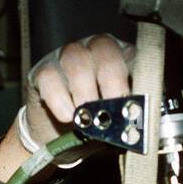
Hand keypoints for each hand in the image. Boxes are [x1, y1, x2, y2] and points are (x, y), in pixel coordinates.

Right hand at [28, 33, 134, 157]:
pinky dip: (58, 98)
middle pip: (104, 47)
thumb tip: (138, 119)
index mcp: (124, 56)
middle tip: (112, 109)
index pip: (135, 52)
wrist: (61, 136)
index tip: (137, 99)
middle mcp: (96, 49)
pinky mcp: (43, 70)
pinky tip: (67, 116)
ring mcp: (67, 55)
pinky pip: (48, 75)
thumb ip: (130, 114)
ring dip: (83, 89)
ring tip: (87, 117)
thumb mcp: (120, 120)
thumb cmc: (98, 123)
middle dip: (111, 79)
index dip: (138, 71)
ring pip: (75, 56)